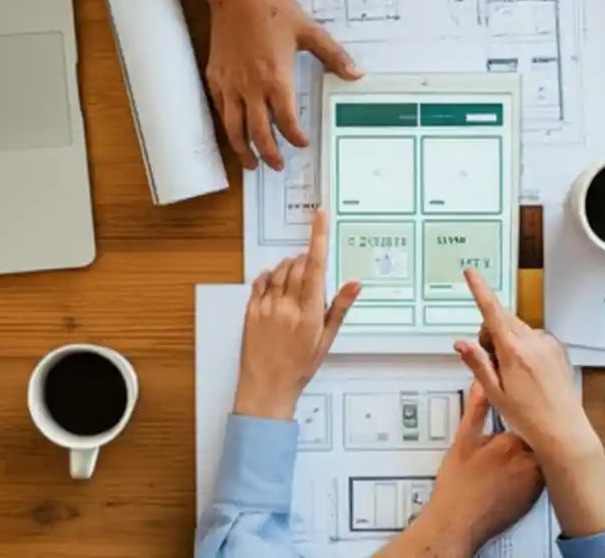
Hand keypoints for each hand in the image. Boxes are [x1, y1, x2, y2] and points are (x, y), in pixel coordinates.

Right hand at [194, 0, 362, 170]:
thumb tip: (355, 74)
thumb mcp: (309, 30)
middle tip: (276, 165)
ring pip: (234, 129)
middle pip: (259, 133)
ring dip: (244, 150)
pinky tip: (233, 133)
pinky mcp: (215, 78)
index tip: (301, 143)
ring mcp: (230, 85)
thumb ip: (333, 55)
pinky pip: (220, 110)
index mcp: (276, 79)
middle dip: (269, 154)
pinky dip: (227, 127)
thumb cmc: (272, 9)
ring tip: (251, 163)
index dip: (294, 137)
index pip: (286, 121)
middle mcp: (251, 88)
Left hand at [233, 209, 360, 419]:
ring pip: (278, 271)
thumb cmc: (299, 367)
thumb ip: (339, 308)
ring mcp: (266, 307)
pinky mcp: (250, 311)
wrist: (266, 388)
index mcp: (309, 312)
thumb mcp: (326, 340)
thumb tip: (354, 284)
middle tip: (310, 273)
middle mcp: (286, 306)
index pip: (315, 266)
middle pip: (296, 265)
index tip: (320, 217)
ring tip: (295, 282)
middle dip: (304, 260)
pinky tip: (275, 284)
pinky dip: (269, 276)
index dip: (318, 238)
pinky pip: (260, 282)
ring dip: (288, 267)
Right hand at [381, 383, 542, 557]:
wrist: (458, 523)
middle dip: (527, 432)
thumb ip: (476, 410)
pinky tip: (511, 475)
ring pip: (540, 456)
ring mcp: (535, 482)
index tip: (512, 413)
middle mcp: (530, 462)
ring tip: (506, 459)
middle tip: (505, 440)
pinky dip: (530, 471)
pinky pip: (540, 475)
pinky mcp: (536, 497)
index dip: (520, 413)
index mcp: (512, 442)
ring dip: (530, 452)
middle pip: (538, 436)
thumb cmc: (458, 487)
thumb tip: (481, 385)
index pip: (528, 417)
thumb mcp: (463, 441)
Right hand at [453, 269, 590, 455]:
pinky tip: (527, 374)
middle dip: (490, 335)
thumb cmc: (530, 417)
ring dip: (507, 343)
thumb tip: (461, 343)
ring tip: (511, 376)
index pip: (491, 311)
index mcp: (514, 350)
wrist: (563, 431)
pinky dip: (524, 348)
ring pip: (516, 330)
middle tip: (492, 366)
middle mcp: (533, 341)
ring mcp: (547, 344)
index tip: (471, 273)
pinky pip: (532, 339)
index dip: (479, 289)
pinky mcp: (557, 349)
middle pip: (502, 321)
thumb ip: (477, 363)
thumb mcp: (494, 392)